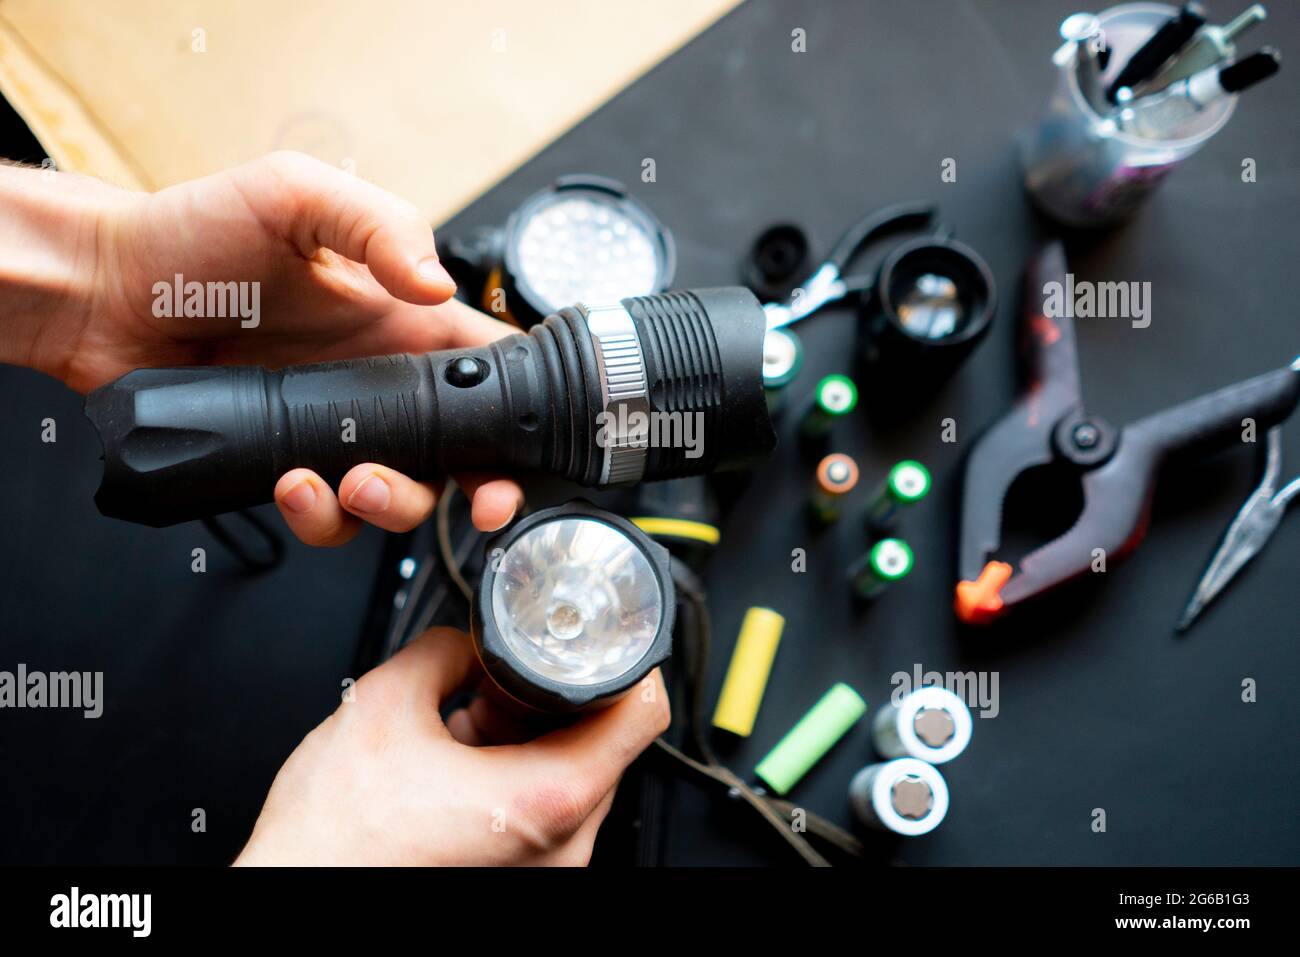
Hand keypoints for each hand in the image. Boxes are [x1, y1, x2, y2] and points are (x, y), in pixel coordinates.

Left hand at [1, 151, 522, 536]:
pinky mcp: (284, 466)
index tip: (532, 445)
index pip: (488, 369)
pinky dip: (320, 516)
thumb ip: (380, 226)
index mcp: (401, 323)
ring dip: (394, 505)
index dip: (524, 412)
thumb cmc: (193, 232)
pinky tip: (291, 484)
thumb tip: (437, 287)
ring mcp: (333, 431)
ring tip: (354, 483)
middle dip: (482, 490)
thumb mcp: (297, 196)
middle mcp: (377, 384)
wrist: (104, 292)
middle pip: (462, 454)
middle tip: (478, 501)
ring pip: (400, 496)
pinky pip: (325, 516)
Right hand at [234, 627, 669, 865]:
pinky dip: (511, 774)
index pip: (642, 713)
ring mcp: (545, 871)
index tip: (603, 640)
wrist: (292, 899)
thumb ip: (442, 651)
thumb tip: (466, 639)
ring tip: (465, 724)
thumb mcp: (383, 705)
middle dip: (554, 698)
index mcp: (548, 801)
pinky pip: (542, 810)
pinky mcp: (521, 881)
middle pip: (603, 742)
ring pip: (570, 775)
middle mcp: (562, 848)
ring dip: (527, 735)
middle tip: (499, 679)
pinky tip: (458, 760)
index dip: (625, 661)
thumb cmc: (334, 842)